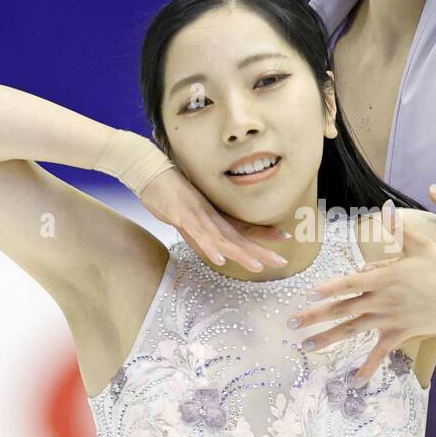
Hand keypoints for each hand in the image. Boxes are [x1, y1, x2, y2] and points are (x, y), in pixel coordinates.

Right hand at [137, 166, 290, 272]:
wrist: (149, 171)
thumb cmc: (169, 192)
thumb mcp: (188, 215)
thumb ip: (200, 232)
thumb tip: (213, 248)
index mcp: (214, 217)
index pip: (243, 228)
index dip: (263, 234)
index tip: (286, 237)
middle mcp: (210, 217)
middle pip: (239, 237)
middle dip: (260, 251)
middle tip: (282, 262)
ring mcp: (197, 216)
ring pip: (223, 238)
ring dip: (240, 253)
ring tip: (256, 266)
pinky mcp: (181, 216)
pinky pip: (197, 234)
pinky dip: (209, 246)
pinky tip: (219, 258)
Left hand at [288, 201, 435, 384]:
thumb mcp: (422, 246)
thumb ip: (401, 230)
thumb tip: (386, 208)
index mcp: (384, 278)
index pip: (349, 284)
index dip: (327, 289)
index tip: (307, 295)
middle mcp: (382, 300)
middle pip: (342, 308)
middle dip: (315, 315)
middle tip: (292, 322)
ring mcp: (390, 320)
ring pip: (353, 330)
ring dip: (328, 339)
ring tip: (307, 346)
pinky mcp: (400, 334)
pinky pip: (380, 352)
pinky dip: (367, 367)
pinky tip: (354, 380)